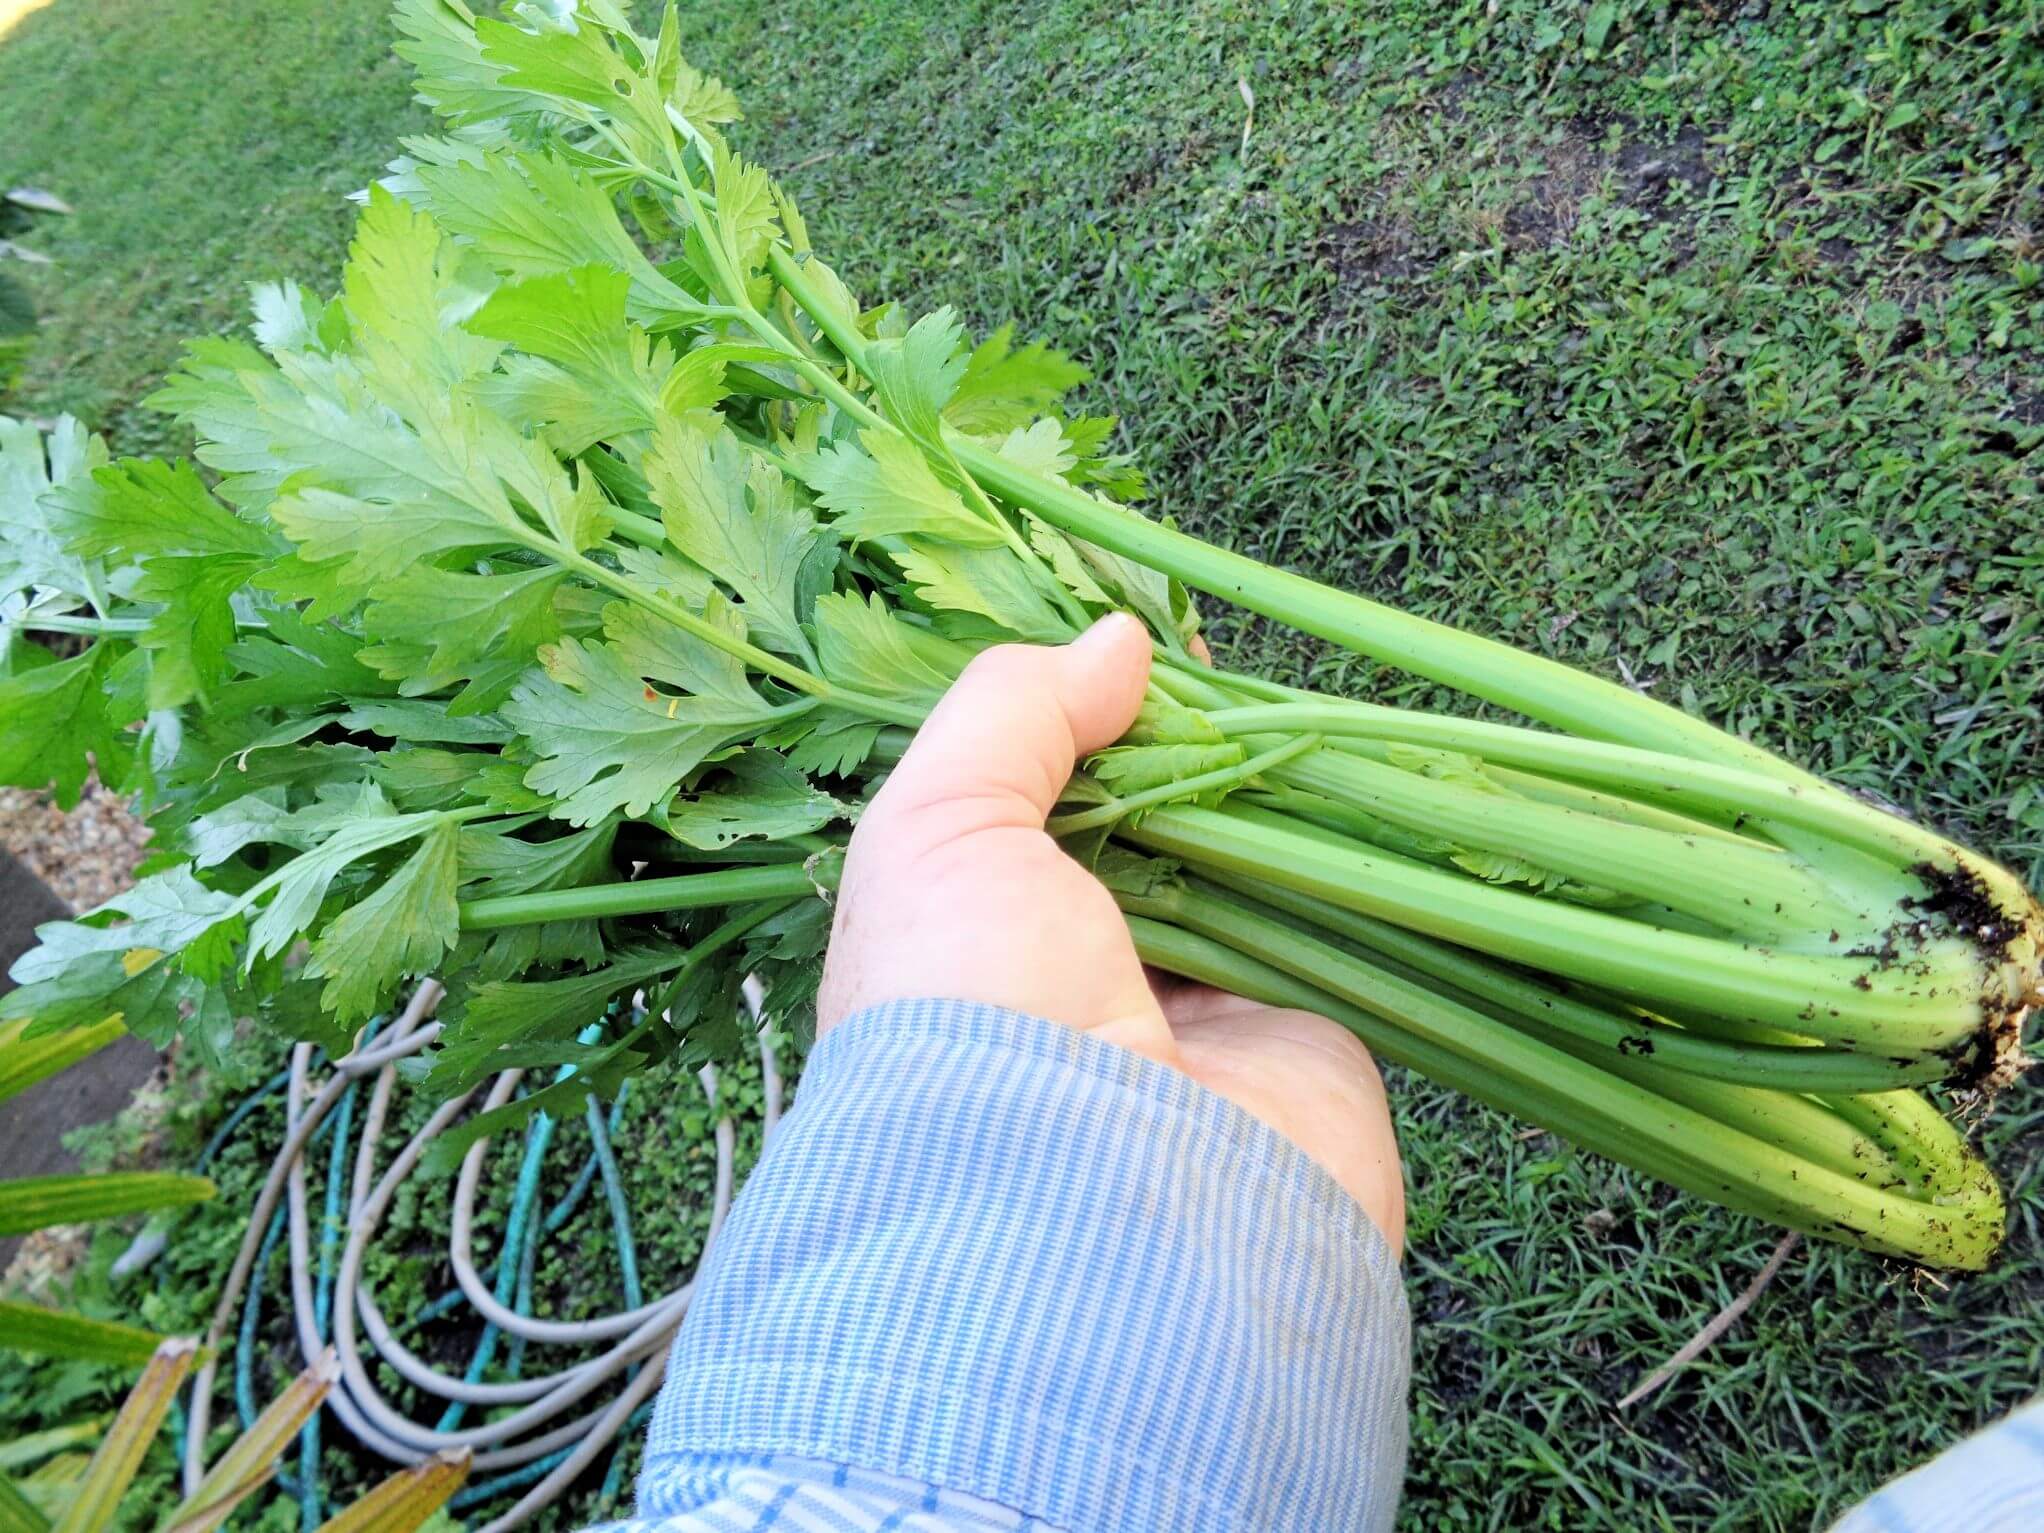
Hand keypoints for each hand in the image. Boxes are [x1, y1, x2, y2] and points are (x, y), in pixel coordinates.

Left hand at [817, 614, 1404, 1253]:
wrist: (1093, 1211)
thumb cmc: (971, 1014)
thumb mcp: (937, 830)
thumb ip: (1011, 716)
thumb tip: (1115, 640)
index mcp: (975, 941)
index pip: (1032, 807)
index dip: (1074, 724)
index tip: (1127, 647)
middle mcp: (1079, 980)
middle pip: (1142, 831)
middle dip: (1173, 750)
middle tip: (1210, 663)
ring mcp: (1194, 1015)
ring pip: (1237, 867)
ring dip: (1257, 795)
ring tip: (1273, 703)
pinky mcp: (1300, 1040)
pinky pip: (1325, 922)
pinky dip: (1333, 856)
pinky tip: (1340, 774)